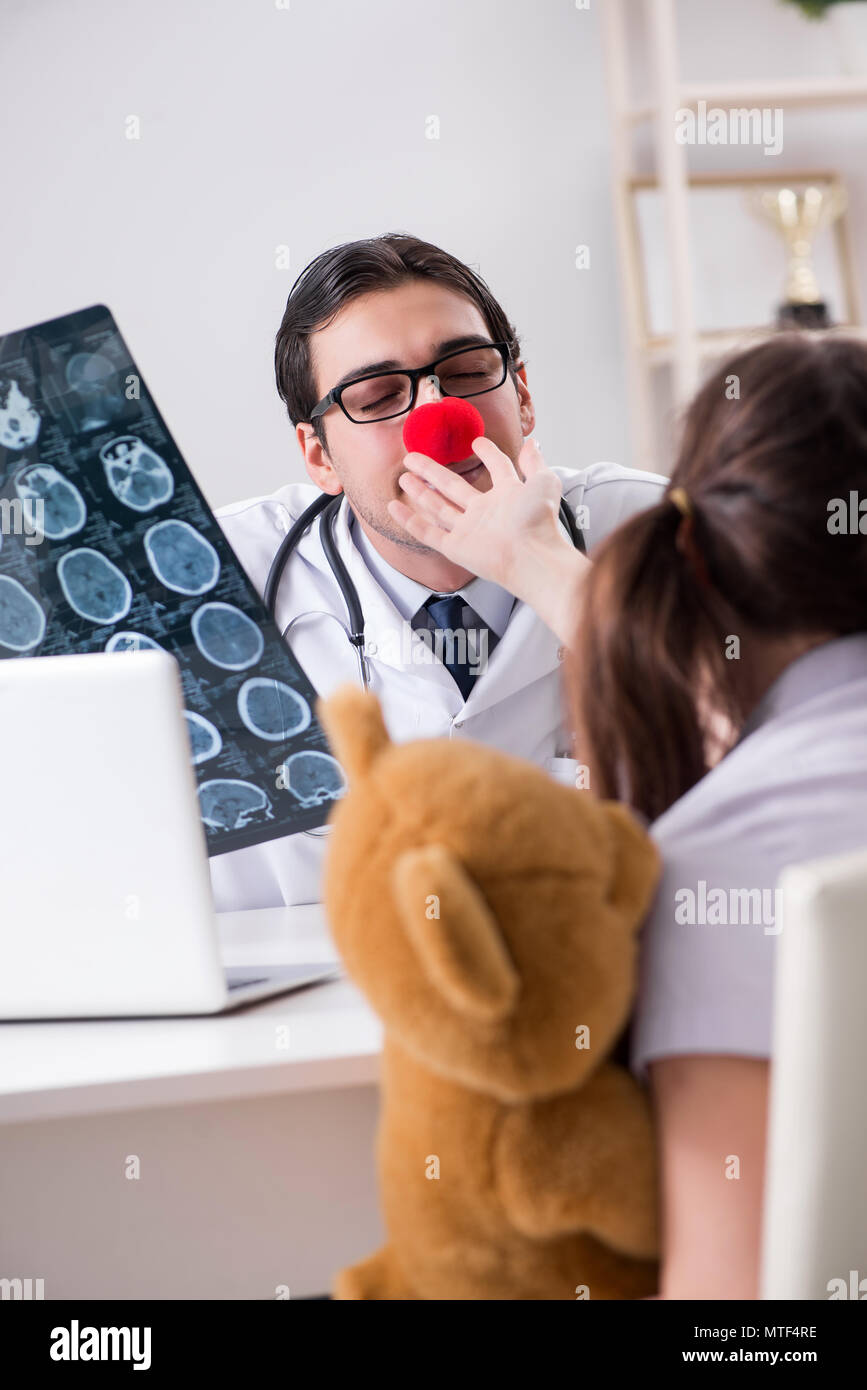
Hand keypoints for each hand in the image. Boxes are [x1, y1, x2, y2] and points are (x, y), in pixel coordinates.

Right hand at [387, 434, 589, 646]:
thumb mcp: (543, 481)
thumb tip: (533, 442)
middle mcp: (485, 512)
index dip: (488, 454)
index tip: (477, 442)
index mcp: (507, 496)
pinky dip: (410, 520)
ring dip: (420, 491)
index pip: (497, 469)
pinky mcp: (456, 547)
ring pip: (438, 507)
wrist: (532, 556)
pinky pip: (428, 533)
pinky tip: (395, 507)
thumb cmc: (539, 522)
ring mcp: (469, 530)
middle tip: (413, 457)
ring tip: (404, 476)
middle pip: (453, 486)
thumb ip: (535, 462)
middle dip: (432, 471)